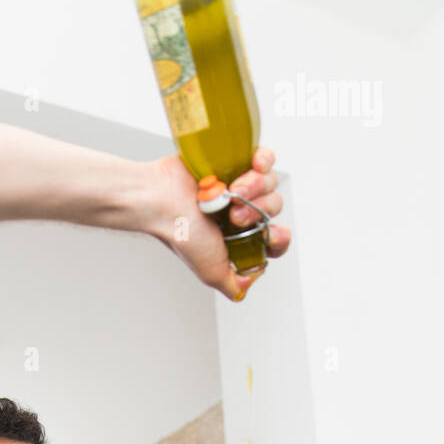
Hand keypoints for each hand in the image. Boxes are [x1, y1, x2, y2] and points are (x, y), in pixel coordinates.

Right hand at [144, 145, 290, 300]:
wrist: (164, 200)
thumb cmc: (183, 233)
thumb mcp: (211, 272)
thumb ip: (232, 285)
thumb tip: (247, 286)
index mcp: (240, 237)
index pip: (275, 239)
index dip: (279, 237)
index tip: (271, 234)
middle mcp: (241, 211)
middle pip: (274, 209)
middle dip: (258, 211)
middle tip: (234, 216)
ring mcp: (239, 185)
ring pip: (270, 184)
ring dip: (255, 188)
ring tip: (231, 192)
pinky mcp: (235, 161)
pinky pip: (265, 158)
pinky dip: (264, 161)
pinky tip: (252, 166)